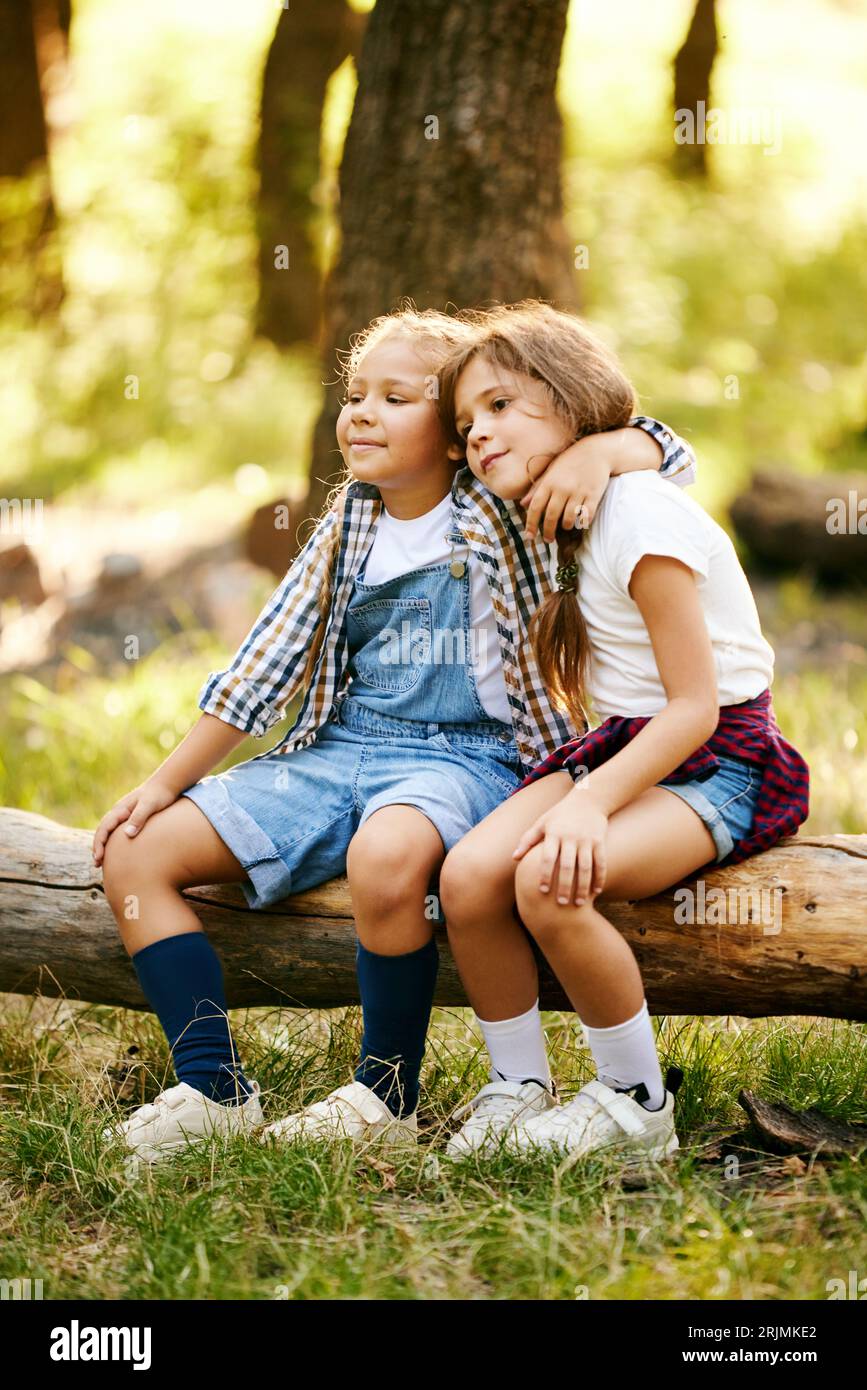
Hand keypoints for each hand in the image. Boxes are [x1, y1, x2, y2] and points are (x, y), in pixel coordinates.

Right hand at [92, 779, 180, 865]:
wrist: (167, 784)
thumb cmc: (159, 794)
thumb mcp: (150, 805)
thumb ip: (139, 818)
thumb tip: (128, 834)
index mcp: (120, 809)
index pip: (104, 828)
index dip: (99, 843)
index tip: (98, 857)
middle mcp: (119, 812)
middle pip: (103, 831)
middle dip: (97, 847)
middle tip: (96, 864)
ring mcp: (124, 815)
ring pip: (108, 831)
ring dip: (103, 845)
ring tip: (100, 861)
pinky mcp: (131, 818)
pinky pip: (116, 831)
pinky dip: (112, 841)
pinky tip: (115, 851)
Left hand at [512, 789, 608, 905]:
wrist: (588, 799)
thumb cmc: (560, 814)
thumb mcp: (542, 822)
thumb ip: (528, 839)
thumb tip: (514, 858)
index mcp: (554, 833)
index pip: (548, 857)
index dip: (544, 874)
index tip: (542, 890)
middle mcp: (571, 837)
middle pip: (567, 866)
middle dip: (564, 886)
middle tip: (560, 904)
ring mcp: (587, 839)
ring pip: (586, 867)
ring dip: (583, 887)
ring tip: (579, 904)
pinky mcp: (600, 841)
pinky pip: (601, 862)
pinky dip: (600, 877)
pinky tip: (597, 891)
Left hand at [521, 436, 612, 541]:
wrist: (596, 451)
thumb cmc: (570, 462)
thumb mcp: (551, 471)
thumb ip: (537, 488)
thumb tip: (523, 504)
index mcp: (549, 482)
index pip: (535, 507)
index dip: (531, 523)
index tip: (530, 536)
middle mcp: (562, 488)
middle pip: (551, 516)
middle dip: (548, 532)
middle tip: (549, 540)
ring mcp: (579, 491)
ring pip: (568, 518)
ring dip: (566, 526)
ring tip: (565, 526)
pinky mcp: (594, 494)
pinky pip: (586, 516)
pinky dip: (582, 523)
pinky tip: (580, 522)